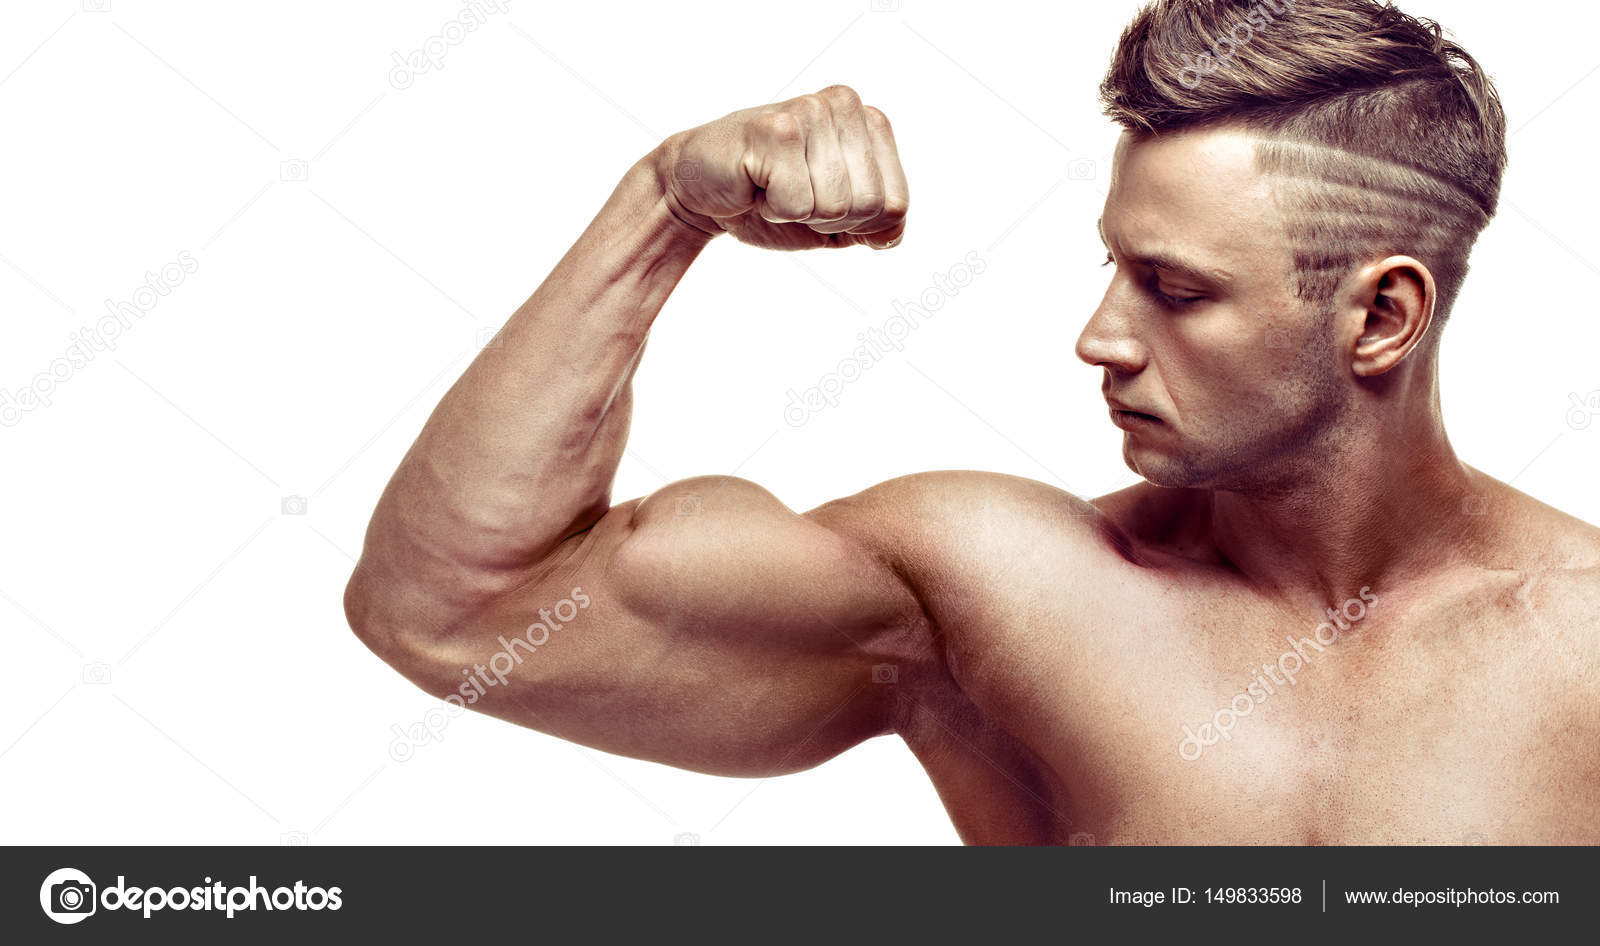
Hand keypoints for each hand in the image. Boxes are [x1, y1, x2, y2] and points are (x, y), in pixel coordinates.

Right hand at [653, 85, 908, 250]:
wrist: (699, 190)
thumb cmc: (768, 199)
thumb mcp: (835, 219)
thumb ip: (875, 224)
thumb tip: (891, 235)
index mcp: (870, 122)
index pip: (896, 204)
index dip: (857, 224)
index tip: (820, 201)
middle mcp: (845, 104)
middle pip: (870, 205)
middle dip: (828, 218)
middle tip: (793, 193)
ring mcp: (811, 110)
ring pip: (836, 205)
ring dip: (798, 212)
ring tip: (773, 185)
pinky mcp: (776, 128)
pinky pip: (798, 203)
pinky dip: (774, 209)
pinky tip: (756, 183)